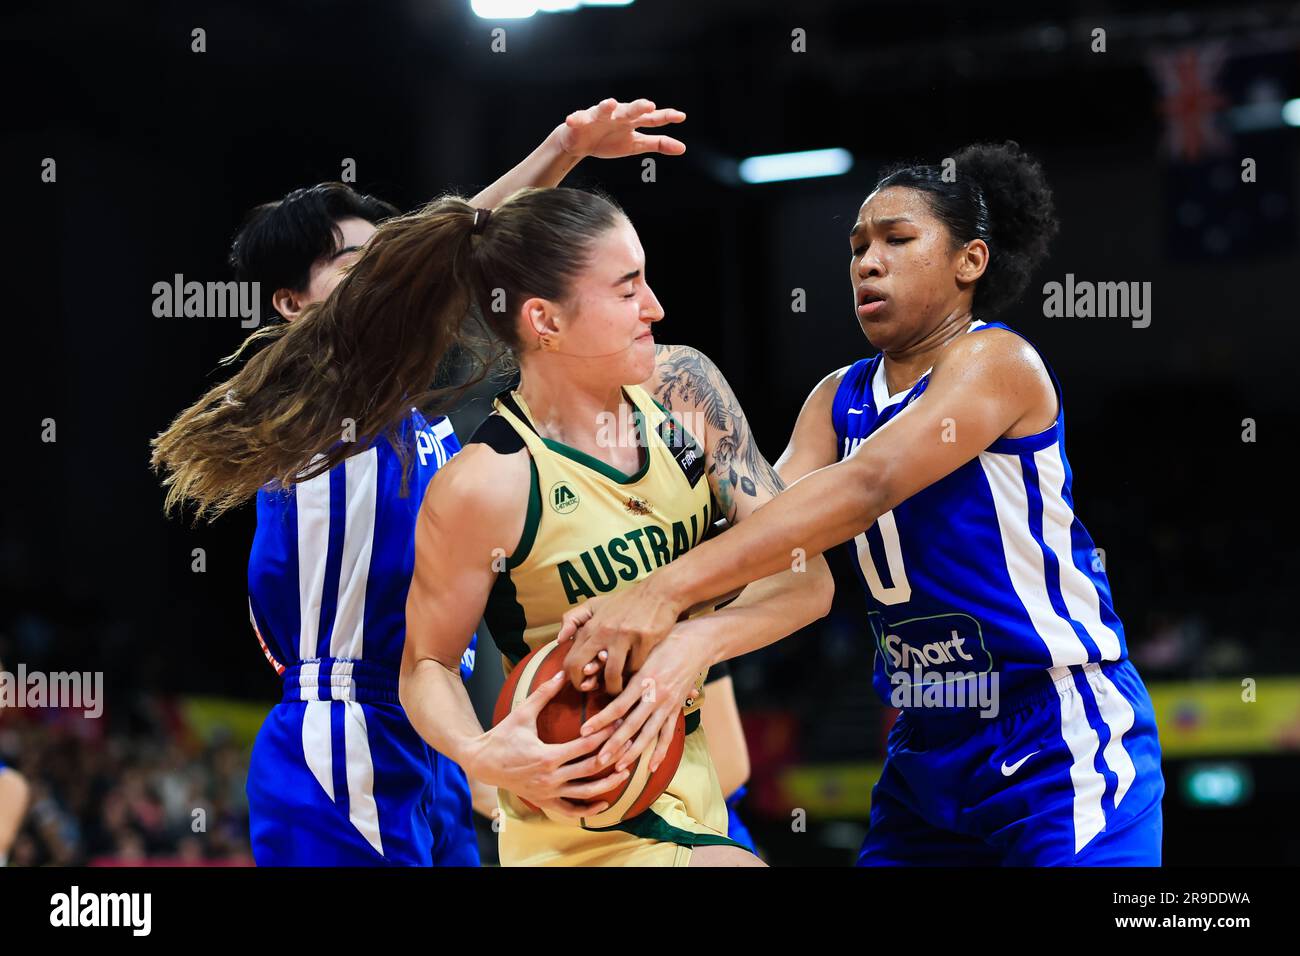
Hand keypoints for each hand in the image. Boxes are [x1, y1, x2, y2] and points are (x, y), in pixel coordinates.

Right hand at [466, 671, 627, 819]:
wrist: (481, 762)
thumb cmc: (502, 736)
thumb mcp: (522, 713)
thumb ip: (543, 693)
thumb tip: (562, 673)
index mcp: (547, 755)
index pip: (585, 745)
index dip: (605, 734)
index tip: (619, 723)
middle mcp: (550, 777)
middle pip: (591, 769)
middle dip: (613, 756)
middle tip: (629, 744)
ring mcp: (548, 792)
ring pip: (585, 793)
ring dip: (607, 784)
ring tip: (625, 773)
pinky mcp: (544, 801)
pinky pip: (570, 810)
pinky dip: (588, 809)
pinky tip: (603, 803)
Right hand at [555, 98, 685, 160]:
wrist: (581, 143)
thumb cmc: (609, 140)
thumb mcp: (636, 145)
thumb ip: (658, 144)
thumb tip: (682, 148)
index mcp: (632, 120)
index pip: (652, 118)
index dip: (665, 116)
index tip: (681, 117)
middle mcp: (617, 114)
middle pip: (630, 110)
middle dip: (638, 107)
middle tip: (649, 106)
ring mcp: (598, 116)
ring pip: (603, 109)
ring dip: (606, 106)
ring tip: (610, 104)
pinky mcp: (580, 120)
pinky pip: (578, 118)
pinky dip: (576, 118)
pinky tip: (572, 119)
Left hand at [558, 580, 682, 693]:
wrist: (659, 591)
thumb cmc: (627, 602)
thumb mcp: (596, 604)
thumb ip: (573, 618)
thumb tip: (559, 639)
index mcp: (591, 626)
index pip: (571, 660)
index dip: (574, 678)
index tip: (584, 683)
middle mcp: (603, 631)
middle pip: (583, 668)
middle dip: (588, 686)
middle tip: (597, 691)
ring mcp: (624, 636)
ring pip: (612, 674)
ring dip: (614, 687)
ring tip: (619, 688)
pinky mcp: (644, 639)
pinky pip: (636, 666)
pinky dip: (635, 673)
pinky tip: (636, 671)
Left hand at [580, 626, 709, 774]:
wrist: (697, 642)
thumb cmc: (664, 641)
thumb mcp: (641, 651)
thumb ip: (623, 668)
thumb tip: (598, 677)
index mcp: (643, 680)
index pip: (618, 706)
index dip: (601, 720)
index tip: (584, 731)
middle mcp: (656, 695)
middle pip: (632, 725)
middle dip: (614, 745)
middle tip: (598, 760)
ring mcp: (668, 705)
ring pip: (649, 734)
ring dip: (634, 753)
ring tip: (618, 768)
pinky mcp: (676, 709)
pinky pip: (668, 734)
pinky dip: (660, 751)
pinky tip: (651, 768)